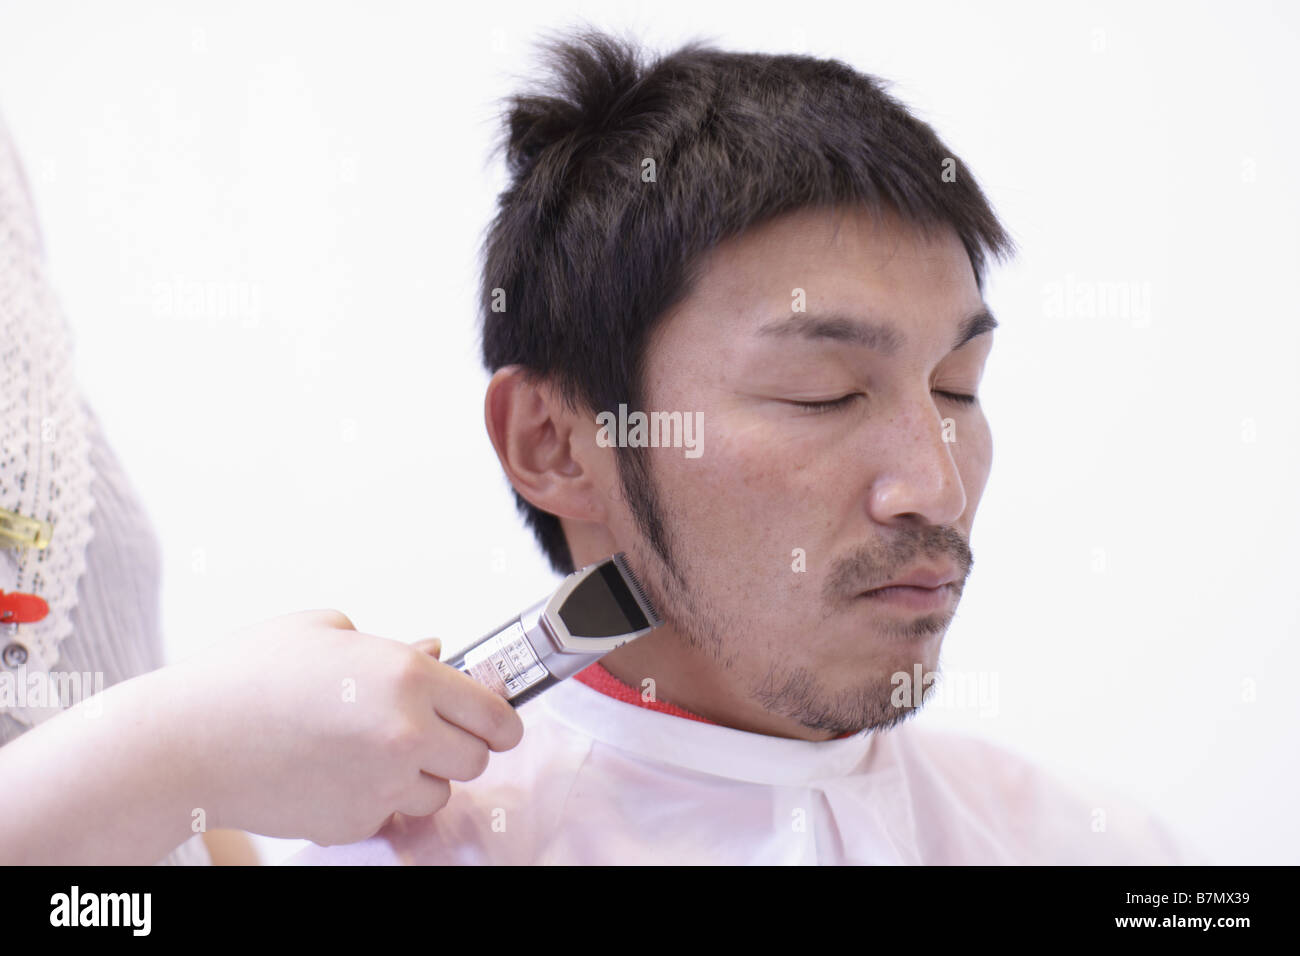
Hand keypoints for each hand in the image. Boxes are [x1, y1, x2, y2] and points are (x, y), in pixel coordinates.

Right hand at [170, 609, 523, 845]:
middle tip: (431, 730)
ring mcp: (382, 783)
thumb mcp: (326, 632)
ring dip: (423, 775)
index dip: (501, 718)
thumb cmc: (250, 676)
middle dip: (461, 745)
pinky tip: (341, 772)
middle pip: (478, 759)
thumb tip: (438, 652)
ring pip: (440, 792)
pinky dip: (379, 798)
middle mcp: (406, 733)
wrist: (188, 740)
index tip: (497, 721)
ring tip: (376, 751)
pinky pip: (392, 813)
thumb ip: (394, 645)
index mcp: (409, 676)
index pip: (496, 714)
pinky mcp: (355, 820)